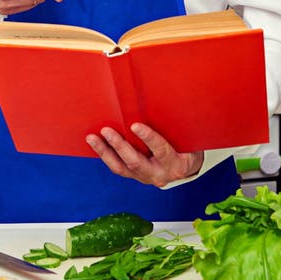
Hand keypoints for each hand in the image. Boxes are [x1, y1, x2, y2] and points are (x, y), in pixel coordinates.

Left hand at [85, 123, 203, 186]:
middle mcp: (159, 175)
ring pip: (121, 168)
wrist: (187, 167)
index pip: (161, 151)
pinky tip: (96, 143)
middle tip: (107, 130)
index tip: (135, 125)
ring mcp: (145, 178)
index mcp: (176, 164)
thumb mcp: (187, 138)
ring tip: (92, 138)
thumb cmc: (187, 146)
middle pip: (136, 162)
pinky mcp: (134, 176)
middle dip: (120, 146)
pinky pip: (118, 167)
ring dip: (105, 152)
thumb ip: (175, 127)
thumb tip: (163, 101)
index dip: (148, 138)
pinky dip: (105, 155)